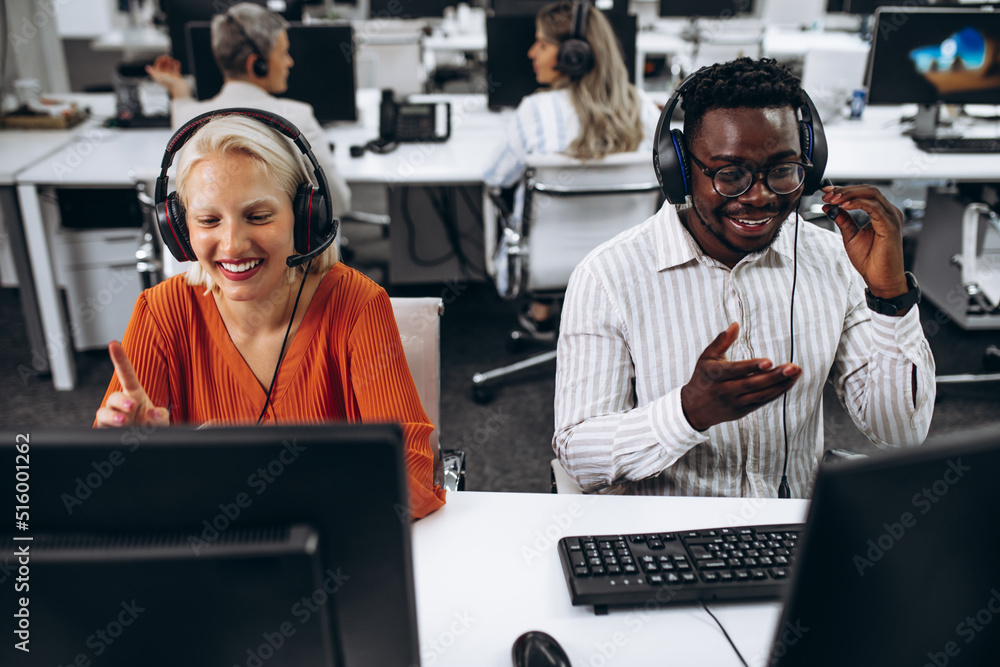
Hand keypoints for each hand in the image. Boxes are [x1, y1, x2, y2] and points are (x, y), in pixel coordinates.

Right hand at [95, 341, 169, 427]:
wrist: (144, 443)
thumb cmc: (151, 427)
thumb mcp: (160, 420)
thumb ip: (160, 416)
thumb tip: (155, 414)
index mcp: (135, 394)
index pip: (126, 374)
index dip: (120, 359)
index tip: (113, 344)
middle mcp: (120, 404)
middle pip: (114, 397)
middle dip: (121, 400)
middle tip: (132, 406)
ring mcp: (111, 418)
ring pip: (103, 412)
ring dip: (112, 416)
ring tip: (123, 421)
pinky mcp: (105, 431)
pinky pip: (101, 428)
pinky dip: (109, 430)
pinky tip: (119, 433)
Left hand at [145, 54, 189, 99]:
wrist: (180, 89)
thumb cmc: (170, 85)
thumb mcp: (160, 77)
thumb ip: (152, 72)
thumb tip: (147, 67)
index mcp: (159, 78)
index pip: (157, 68)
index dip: (158, 62)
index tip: (161, 58)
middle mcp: (164, 78)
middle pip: (163, 67)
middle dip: (164, 61)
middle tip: (166, 56)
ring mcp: (171, 78)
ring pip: (169, 68)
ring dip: (170, 63)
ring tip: (172, 59)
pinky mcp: (177, 78)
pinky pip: (176, 70)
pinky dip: (176, 66)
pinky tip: (177, 62)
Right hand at [680, 323, 801, 430]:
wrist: (694, 409)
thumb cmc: (702, 377)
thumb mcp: (706, 358)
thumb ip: (721, 341)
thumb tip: (736, 324)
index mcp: (715, 375)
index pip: (735, 370)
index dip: (751, 366)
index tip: (769, 361)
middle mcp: (725, 390)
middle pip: (752, 384)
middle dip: (774, 376)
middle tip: (793, 367)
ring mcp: (735, 402)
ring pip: (761, 395)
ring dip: (781, 385)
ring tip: (796, 373)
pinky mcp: (743, 410)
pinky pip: (763, 402)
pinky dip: (777, 392)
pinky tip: (789, 383)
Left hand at [822, 184, 908, 298]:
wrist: (881, 279)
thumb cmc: (870, 260)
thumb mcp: (850, 235)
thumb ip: (842, 219)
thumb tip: (829, 206)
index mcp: (881, 213)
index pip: (863, 193)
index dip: (844, 189)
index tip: (826, 191)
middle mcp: (889, 212)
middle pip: (868, 190)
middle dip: (845, 190)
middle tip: (827, 194)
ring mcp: (891, 218)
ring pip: (871, 195)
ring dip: (849, 195)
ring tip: (833, 199)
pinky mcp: (890, 226)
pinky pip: (874, 208)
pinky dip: (857, 204)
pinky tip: (844, 206)